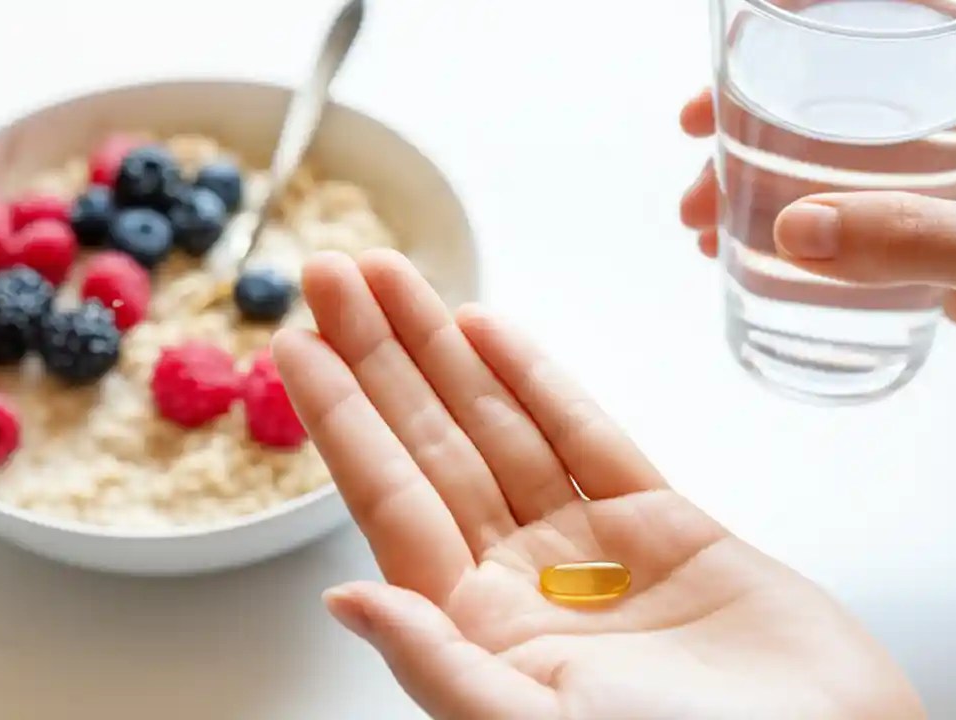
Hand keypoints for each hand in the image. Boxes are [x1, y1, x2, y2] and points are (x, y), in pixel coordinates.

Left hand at [272, 250, 923, 719]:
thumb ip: (439, 662)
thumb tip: (345, 598)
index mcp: (478, 630)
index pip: (388, 501)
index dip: (338, 418)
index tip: (293, 345)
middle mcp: (520, 580)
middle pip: (431, 446)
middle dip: (379, 357)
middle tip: (332, 273)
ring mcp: (589, 548)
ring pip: (498, 426)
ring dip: (443, 350)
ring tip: (393, 277)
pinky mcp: (662, 525)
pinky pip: (585, 436)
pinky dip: (537, 380)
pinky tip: (489, 330)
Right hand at [680, 45, 955, 406]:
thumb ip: (921, 240)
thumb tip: (795, 232)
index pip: (921, 38)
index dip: (829, 33)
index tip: (749, 51)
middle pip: (863, 115)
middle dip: (771, 133)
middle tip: (701, 156)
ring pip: (856, 187)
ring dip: (776, 200)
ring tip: (706, 225)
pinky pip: (872, 255)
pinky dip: (813, 259)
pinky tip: (759, 268)